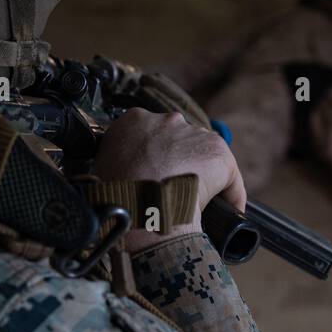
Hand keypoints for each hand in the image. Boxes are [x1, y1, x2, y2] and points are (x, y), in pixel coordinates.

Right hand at [92, 108, 245, 251]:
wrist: (137, 204)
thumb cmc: (113, 193)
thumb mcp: (102, 169)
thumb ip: (116, 162)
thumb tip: (122, 179)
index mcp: (134, 120)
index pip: (150, 134)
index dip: (153, 157)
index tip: (154, 175)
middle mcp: (166, 120)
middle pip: (179, 140)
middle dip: (177, 163)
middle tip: (172, 191)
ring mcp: (193, 133)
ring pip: (202, 156)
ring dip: (200, 176)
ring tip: (194, 203)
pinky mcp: (216, 152)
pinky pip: (228, 175)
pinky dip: (229, 194)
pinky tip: (226, 212)